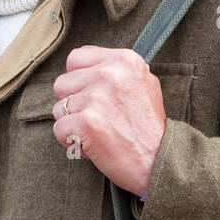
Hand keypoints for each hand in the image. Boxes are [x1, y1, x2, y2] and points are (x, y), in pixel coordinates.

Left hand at [52, 46, 165, 196]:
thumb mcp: (146, 84)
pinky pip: (59, 129)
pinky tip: (90, 145)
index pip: (75, 58)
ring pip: (60, 108)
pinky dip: (70, 141)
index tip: (91, 95)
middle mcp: (110, 73)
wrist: (160, 161)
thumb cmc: (150, 127)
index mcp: (124, 60)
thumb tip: (92, 65)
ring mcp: (97, 97)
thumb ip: (119, 70)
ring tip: (97, 133)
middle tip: (97, 118)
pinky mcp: (87, 123)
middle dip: (74, 104)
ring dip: (73, 124)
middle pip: (63, 83)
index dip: (78, 79)